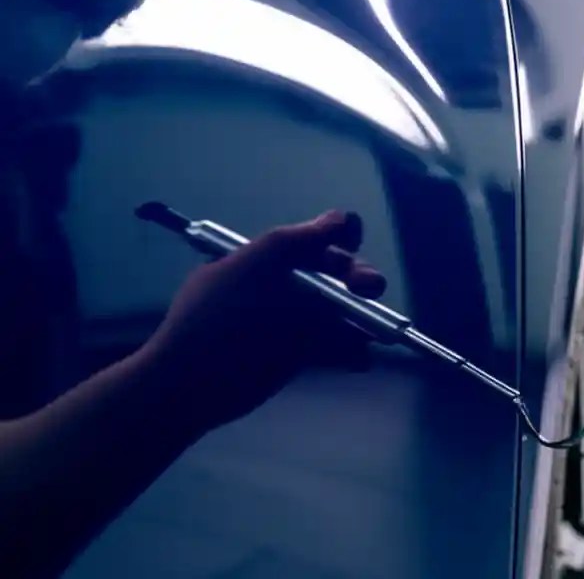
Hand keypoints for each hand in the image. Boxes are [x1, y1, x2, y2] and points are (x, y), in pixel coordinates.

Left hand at [141, 210, 386, 432]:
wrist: (191, 383)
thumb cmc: (217, 317)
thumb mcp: (251, 266)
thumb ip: (296, 240)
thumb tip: (341, 218)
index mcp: (265, 260)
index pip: (312, 242)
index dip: (338, 241)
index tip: (353, 244)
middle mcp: (281, 286)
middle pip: (333, 275)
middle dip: (357, 278)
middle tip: (370, 288)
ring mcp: (291, 322)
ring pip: (339, 311)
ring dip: (361, 317)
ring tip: (375, 331)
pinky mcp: (297, 355)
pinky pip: (333, 346)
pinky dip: (350, 351)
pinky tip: (361, 358)